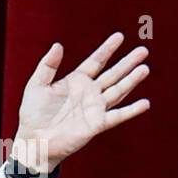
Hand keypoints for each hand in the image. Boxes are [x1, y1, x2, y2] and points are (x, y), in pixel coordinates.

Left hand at [12, 32, 150, 171]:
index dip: (107, 49)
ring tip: (144, 69)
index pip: (95, 62)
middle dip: (127, 62)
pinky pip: (117, 116)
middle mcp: (89, 93)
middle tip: (142, 50)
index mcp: (76, 81)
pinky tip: (145, 103)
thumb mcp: (36, 86)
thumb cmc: (33, 115)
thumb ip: (47, 66)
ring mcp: (95, 108)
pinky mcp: (97, 124)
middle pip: (112, 74)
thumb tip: (58, 45)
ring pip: (118, 91)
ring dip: (131, 81)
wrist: (33, 141)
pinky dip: (131, 111)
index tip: (119, 36)